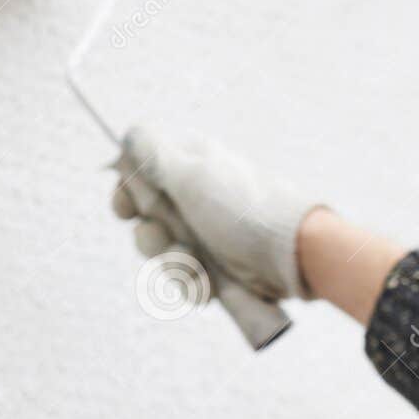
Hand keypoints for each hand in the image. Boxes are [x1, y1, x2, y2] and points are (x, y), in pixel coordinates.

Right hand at [110, 127, 324, 301]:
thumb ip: (154, 156)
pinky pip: (187, 279)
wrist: (292, 254)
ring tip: (199, 267)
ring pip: (164, 256)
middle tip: (172, 239)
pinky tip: (210, 284)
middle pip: (146, 223)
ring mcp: (206, 235)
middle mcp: (194, 200)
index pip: (139, 178)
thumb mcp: (193, 175)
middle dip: (154, 239)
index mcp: (189, 168)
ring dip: (176, 266)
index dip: (126, 196)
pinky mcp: (217, 266)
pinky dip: (195, 285)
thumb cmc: (242, 209)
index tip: (126, 210)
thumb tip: (130, 133)